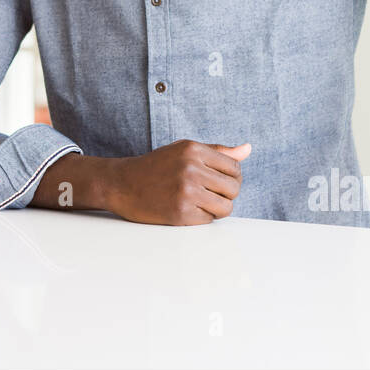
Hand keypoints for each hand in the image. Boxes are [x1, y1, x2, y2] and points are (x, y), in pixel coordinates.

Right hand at [105, 139, 250, 224]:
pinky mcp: (180, 213)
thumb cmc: (156, 167)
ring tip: (200, 203)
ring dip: (216, 208)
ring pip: (226, 207)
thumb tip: (248, 149)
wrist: (122, 184)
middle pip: (233, 188)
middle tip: (207, 194)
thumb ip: (217, 152)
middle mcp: (190, 168)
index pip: (234, 168)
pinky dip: (201, 218)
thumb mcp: (184, 151)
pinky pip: (209, 220)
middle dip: (224, 194)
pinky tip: (186, 210)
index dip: (230, 178)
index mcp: (193, 149)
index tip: (217, 182)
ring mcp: (185, 191)